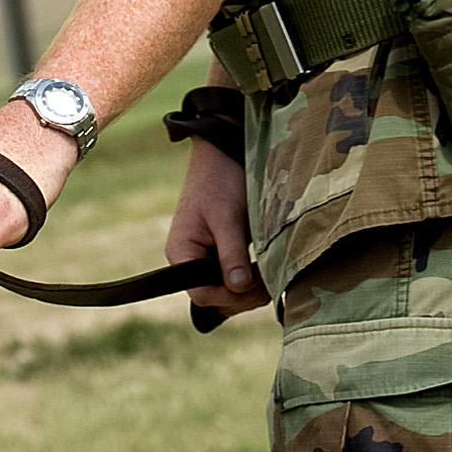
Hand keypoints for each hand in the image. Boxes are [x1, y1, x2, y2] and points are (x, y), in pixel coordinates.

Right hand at [165, 138, 269, 317]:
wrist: (224, 152)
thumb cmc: (221, 179)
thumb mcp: (227, 216)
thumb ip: (231, 253)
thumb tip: (239, 287)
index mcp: (181, 254)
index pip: (201, 294)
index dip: (228, 295)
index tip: (253, 285)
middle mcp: (188, 263)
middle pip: (214, 299)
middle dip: (242, 296)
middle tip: (269, 283)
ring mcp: (203, 262)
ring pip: (225, 294)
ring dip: (248, 292)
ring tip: (269, 276)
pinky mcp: (219, 257)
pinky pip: (232, 281)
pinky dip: (249, 282)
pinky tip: (264, 272)